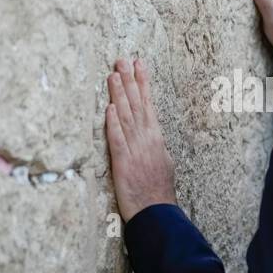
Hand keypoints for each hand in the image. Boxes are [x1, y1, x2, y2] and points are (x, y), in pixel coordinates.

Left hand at [104, 58, 175, 222]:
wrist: (157, 212)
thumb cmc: (159, 191)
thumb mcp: (163, 162)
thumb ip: (154, 146)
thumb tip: (150, 133)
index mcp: (156, 138)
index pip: (149, 103)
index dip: (143, 83)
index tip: (139, 64)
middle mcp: (146, 139)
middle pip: (137, 104)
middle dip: (129, 80)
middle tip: (123, 59)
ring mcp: (135, 150)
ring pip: (126, 117)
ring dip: (119, 95)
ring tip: (113, 74)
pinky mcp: (124, 163)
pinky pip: (118, 140)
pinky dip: (114, 124)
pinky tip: (110, 109)